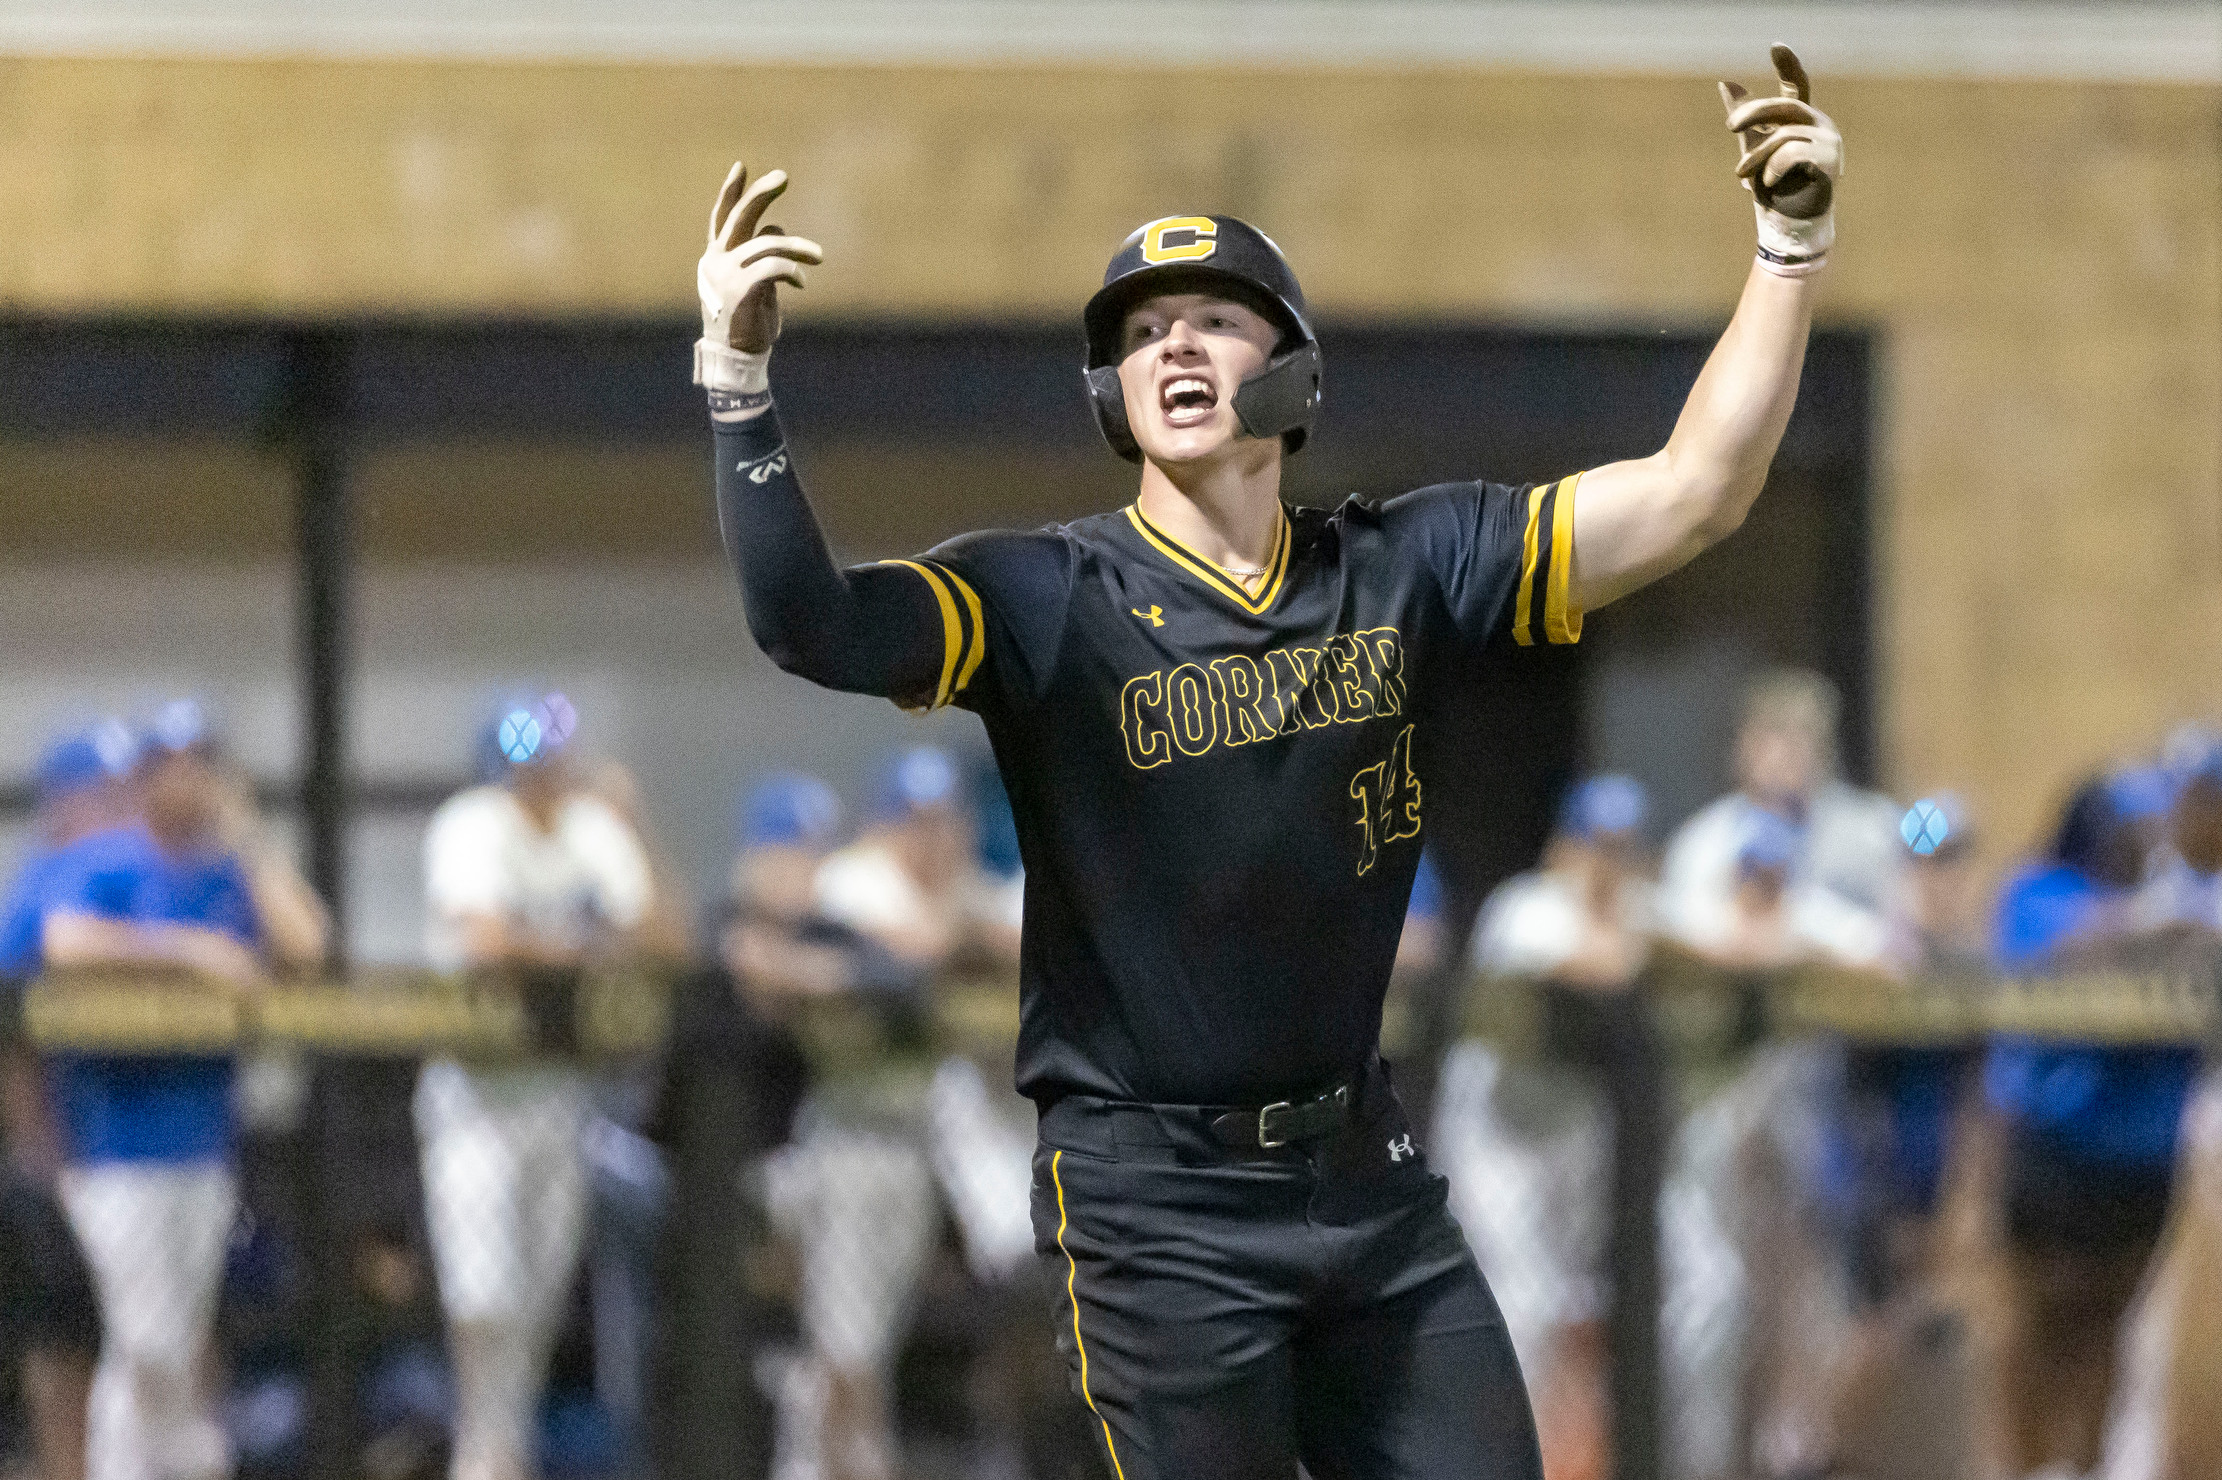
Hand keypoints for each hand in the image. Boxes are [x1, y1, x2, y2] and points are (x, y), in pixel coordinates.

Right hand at [698, 163, 823, 355]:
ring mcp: (725, 274)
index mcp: (716, 257)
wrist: (738, 357)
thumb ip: (761, 254)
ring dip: (797, 247)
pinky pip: (774, 267)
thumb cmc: (748, 320)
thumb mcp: (755, 282)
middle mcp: (716, 261)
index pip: (721, 218)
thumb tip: (779, 230)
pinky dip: (793, 271)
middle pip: (739, 217)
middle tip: (783, 176)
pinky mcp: (740, 289)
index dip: (730, 192)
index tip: (740, 167)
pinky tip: (801, 283)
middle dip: (761, 194)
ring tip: (818, 255)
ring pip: (767, 243)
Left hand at [1720, 44, 1842, 271]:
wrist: (1786, 224)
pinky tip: (1768, 184)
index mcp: (1802, 119)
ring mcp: (1829, 142)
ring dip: (1756, 158)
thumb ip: (1744, 117)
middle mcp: (1820, 125)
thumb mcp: (1751, 147)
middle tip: (1730, 126)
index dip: (1788, 65)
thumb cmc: (1773, 187)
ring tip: (1744, 178)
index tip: (1775, 46)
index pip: (1796, 85)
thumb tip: (1725, 81)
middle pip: (1785, 106)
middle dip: (1754, 114)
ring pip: (1783, 135)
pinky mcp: (1830, 161)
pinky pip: (1791, 154)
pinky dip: (1772, 170)